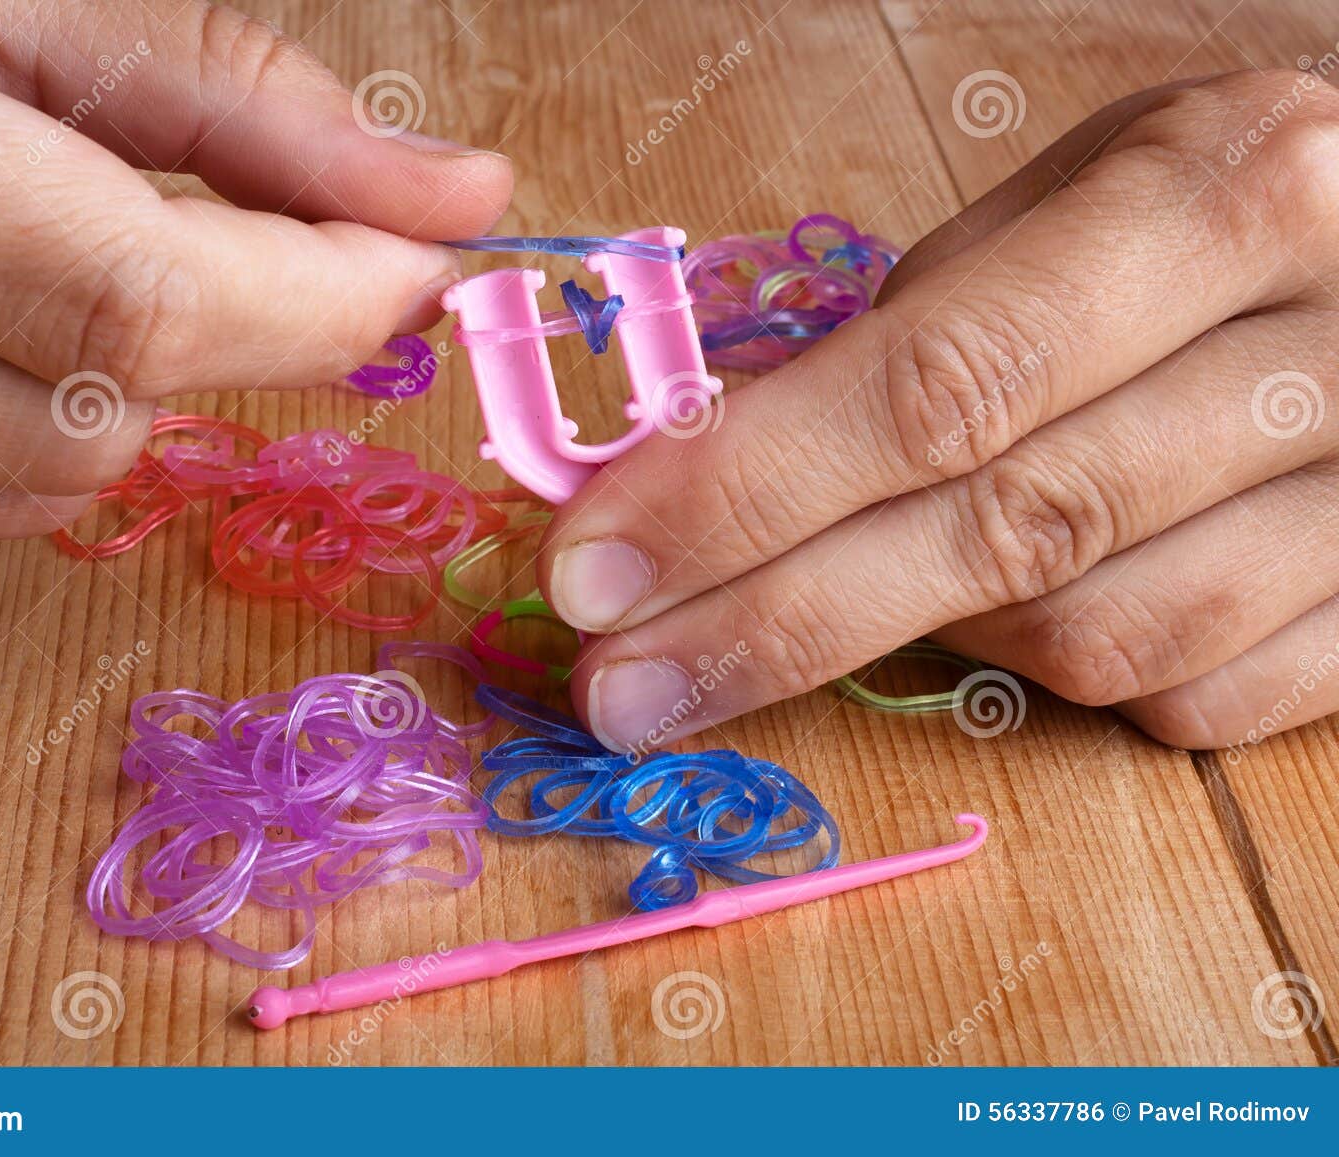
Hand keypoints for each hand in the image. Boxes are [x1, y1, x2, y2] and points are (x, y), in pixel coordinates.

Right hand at [0, 0, 509, 579]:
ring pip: (29, 493)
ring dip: (96, 398)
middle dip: (196, 341)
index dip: (309, 300)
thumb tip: (452, 196)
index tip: (415, 270)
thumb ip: (237, 96)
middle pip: (91, 418)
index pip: (132, 293)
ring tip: (18, 267)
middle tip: (197, 243)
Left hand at [540, 70, 1338, 753]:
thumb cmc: (1232, 220)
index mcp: (1222, 195)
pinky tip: (1048, 603)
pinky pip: (1186, 699)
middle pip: (999, 529)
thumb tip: (729, 460)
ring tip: (892, 579)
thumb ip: (930, 320)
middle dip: (776, 622)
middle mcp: (1323, 349)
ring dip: (948, 630)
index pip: (939, 377)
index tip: (598, 568)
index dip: (750, 488)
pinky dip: (1080, 672)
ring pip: (1092, 639)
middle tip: (623, 689)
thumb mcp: (1091, 195)